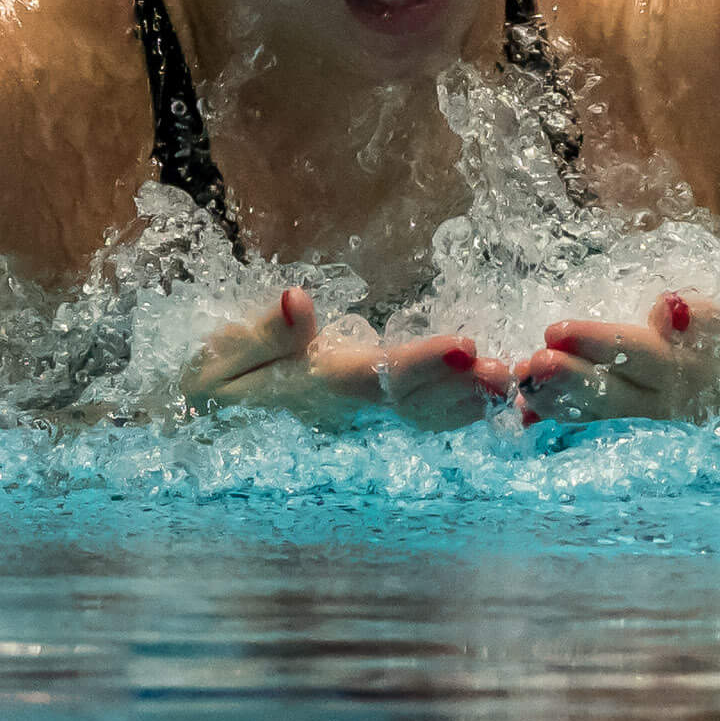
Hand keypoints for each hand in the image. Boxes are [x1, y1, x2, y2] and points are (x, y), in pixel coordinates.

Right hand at [182, 288, 498, 430]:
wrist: (204, 420)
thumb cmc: (212, 380)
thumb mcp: (218, 358)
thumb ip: (260, 333)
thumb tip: (298, 300)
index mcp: (315, 387)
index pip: (377, 376)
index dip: (424, 363)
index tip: (467, 346)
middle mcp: (348, 408)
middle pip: (415, 401)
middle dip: (465, 386)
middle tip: (512, 371)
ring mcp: (362, 415)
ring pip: (425, 414)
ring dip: (471, 401)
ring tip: (515, 385)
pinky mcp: (369, 411)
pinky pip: (421, 417)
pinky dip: (460, 410)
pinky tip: (493, 399)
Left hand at [500, 291, 719, 424]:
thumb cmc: (713, 341)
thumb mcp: (718, 323)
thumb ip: (700, 316)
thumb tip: (669, 305)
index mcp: (682, 370)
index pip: (638, 355)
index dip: (597, 343)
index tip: (555, 330)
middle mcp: (660, 404)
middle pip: (612, 395)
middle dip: (570, 380)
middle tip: (532, 363)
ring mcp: (639, 424)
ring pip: (594, 416)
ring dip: (554, 401)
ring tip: (521, 380)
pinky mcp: (622, 433)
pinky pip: (586, 429)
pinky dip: (555, 418)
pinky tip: (525, 409)